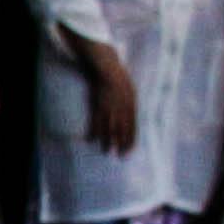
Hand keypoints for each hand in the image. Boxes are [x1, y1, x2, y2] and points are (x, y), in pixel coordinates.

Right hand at [78, 40, 137, 155]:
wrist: (107, 68)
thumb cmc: (119, 77)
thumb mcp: (131, 91)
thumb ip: (131, 104)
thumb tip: (131, 115)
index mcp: (132, 106)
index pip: (133, 128)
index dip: (131, 140)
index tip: (129, 151)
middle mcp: (122, 110)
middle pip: (122, 131)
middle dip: (121, 144)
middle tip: (120, 155)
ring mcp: (109, 109)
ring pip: (109, 129)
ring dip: (107, 142)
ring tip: (106, 151)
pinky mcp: (97, 106)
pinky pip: (95, 122)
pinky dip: (93, 132)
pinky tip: (91, 140)